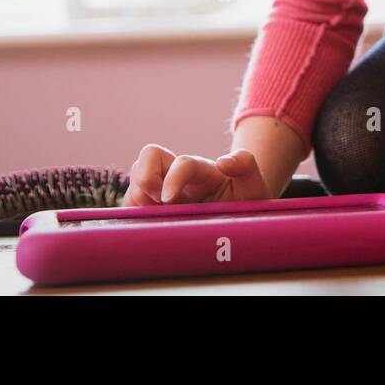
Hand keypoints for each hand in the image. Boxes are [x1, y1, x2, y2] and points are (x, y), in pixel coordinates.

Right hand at [123, 143, 272, 205]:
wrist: (240, 215)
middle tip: (157, 204)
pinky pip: (130, 205)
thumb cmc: (245, 199)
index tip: (170, 199)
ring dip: (137, 199)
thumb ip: (245, 165)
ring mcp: (162, 190)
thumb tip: (224, 161)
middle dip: (144, 178)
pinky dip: (131, 214)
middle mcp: (177, 174)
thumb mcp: (253, 184)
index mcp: (201, 170)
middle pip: (148, 157)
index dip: (173, 177)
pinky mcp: (153, 207)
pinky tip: (147, 226)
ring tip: (154, 218)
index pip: (183, 163)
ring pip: (135, 181)